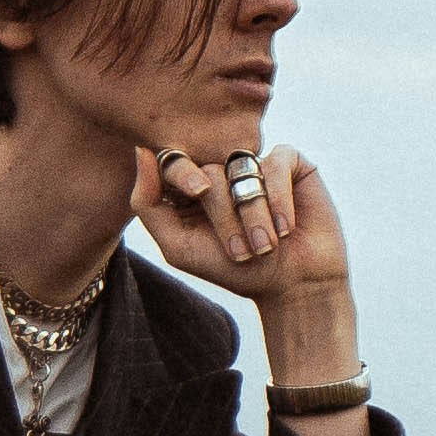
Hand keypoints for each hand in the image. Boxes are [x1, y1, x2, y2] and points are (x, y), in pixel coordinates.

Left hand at [135, 135, 348, 314]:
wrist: (292, 284)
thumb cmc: (233, 270)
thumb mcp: (178, 247)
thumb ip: (148, 204)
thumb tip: (143, 151)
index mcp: (188, 187)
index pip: (172, 161)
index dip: (182, 173)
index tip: (196, 192)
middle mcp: (219, 170)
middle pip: (207, 169)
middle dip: (222, 215)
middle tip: (239, 252)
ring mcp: (253, 163)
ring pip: (241, 168)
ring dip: (253, 214)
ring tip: (265, 246)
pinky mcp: (288, 162)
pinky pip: (276, 163)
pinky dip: (278, 199)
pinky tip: (285, 227)